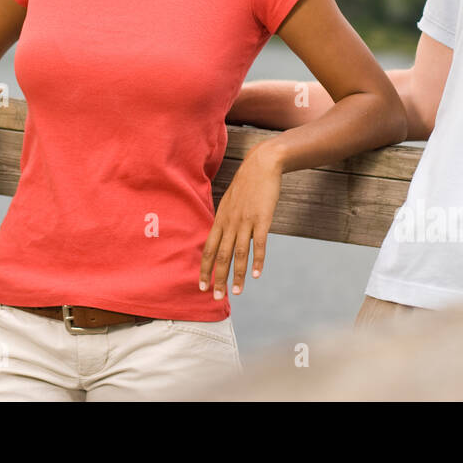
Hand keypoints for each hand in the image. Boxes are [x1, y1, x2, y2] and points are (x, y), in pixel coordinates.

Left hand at [199, 143, 283, 299]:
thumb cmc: (247, 185)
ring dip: (236, 275)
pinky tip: (256, 274)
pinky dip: (257, 260)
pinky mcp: (262, 219)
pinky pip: (258, 243)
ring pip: (238, 253)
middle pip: (221, 255)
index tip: (201, 286)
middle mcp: (230, 222)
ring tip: (235, 292)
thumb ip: (225, 220)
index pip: (209, 249)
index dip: (204, 268)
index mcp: (220, 219)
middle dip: (217, 278)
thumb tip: (221, 237)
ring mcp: (245, 221)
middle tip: (215, 297)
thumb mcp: (229, 202)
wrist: (262, 165)